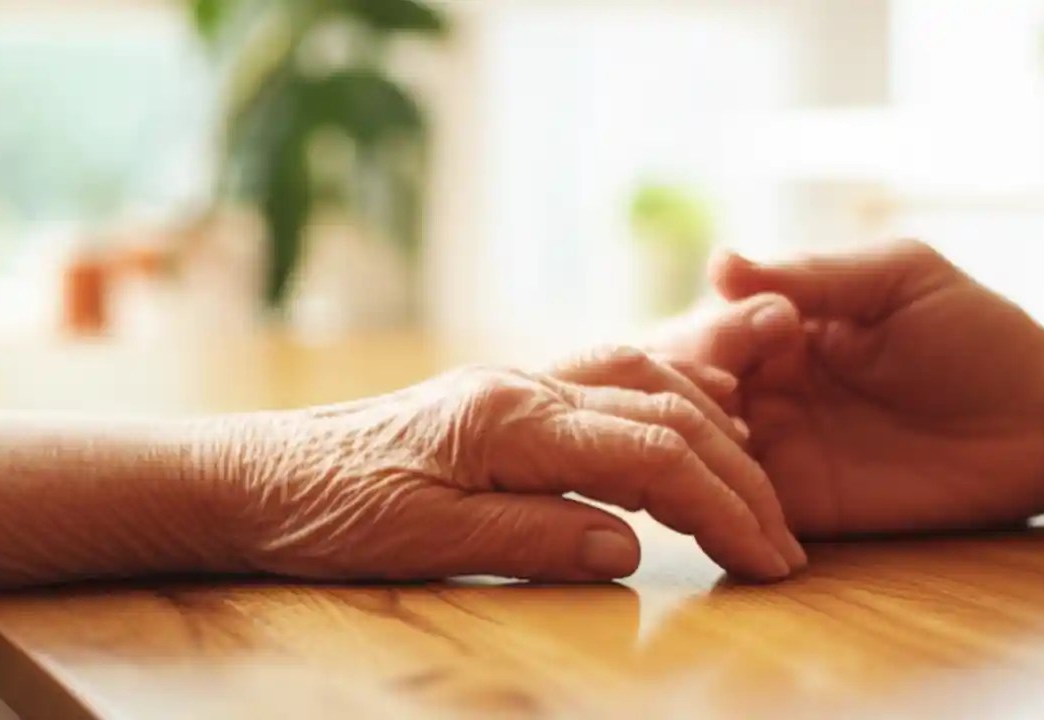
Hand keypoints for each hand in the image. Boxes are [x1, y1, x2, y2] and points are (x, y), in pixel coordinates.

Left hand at [204, 347, 805, 582]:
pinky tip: (686, 433)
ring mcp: (517, 382)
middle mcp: (523, 384)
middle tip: (781, 540)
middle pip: (663, 412)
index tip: (769, 556)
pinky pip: (611, 385)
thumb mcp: (425, 544)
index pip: (649, 453)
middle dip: (735, 475)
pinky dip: (666, 409)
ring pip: (646, 382)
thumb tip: (633, 546)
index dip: (721, 505)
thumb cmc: (331, 512)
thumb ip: (534, 537)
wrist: (262, 474)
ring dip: (712, 430)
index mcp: (508, 418)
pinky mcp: (509, 396)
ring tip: (754, 488)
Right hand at [657, 241, 1043, 535]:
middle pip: (687, 388)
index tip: (768, 331)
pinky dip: (718, 500)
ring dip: (692, 441)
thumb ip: (810, 274)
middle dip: (690, 385)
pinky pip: (737, 508)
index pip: (708, 328)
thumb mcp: (895, 278)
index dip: (715, 331)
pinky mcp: (799, 506)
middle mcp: (766, 389)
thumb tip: (717, 262)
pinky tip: (731, 487)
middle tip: (731, 385)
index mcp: (779, 331)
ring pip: (697, 448)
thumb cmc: (976, 334)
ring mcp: (778, 450)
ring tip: (735, 432)